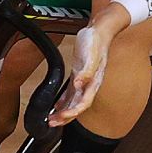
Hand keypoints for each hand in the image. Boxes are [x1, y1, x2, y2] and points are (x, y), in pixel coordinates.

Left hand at [48, 3, 129, 126]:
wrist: (99, 30)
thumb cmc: (96, 41)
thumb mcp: (92, 55)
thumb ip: (87, 71)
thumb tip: (79, 84)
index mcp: (93, 82)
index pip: (83, 103)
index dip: (73, 112)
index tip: (62, 116)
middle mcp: (89, 84)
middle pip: (78, 106)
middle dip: (66, 117)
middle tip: (53, 122)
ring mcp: (83, 80)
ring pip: (73, 101)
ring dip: (64, 112)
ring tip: (53, 119)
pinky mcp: (78, 74)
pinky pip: (71, 92)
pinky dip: (64, 101)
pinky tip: (57, 106)